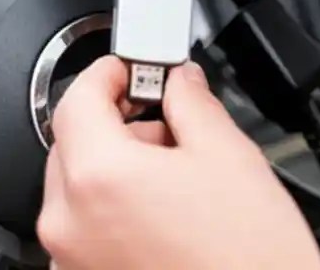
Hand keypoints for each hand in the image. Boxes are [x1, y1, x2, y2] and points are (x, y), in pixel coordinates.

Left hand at [38, 57, 319, 269]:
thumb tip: (180, 82)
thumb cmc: (250, 262)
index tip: (128, 70)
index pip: (77, 98)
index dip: (107, 73)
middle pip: (72, 144)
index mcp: (98, 176)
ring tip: (173, 183)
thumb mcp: (229, 158)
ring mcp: (71, 259)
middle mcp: (69, 222)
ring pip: (76, 190)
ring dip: (113, 172)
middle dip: (117, 127)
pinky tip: (159, 217)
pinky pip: (83, 231)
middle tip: (168, 128)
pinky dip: (110, 214)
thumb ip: (193, 104)